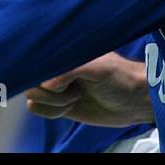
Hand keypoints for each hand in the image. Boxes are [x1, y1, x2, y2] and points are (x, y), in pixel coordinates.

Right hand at [25, 52, 153, 127]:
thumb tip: (45, 84)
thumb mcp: (99, 68)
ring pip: (33, 97)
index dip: (40, 70)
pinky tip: (71, 106)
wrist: (133, 102)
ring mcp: (56, 87)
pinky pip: (39, 110)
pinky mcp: (58, 105)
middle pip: (30, 80)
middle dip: (49, 90)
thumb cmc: (121, 77)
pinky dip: (52, 112)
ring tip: (75, 97)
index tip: (54, 80)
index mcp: (66, 52)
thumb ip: (71, 70)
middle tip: (72, 89)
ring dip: (52, 102)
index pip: (37, 57)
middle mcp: (58, 68)